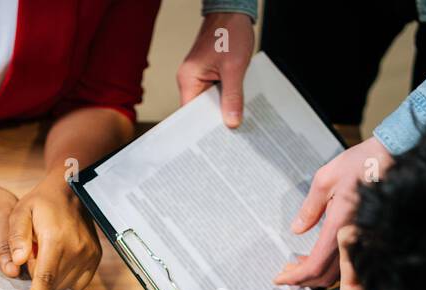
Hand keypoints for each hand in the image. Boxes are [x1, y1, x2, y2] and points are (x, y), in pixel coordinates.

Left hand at [8, 169, 101, 289]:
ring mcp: (88, 255)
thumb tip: (17, 262)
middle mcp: (76, 250)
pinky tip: (59, 261)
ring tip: (47, 255)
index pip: (45, 278)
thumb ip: (16, 236)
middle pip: (53, 284)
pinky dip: (65, 278)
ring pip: (65, 286)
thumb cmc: (41, 202)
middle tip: (33, 255)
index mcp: (55, 240)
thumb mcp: (21, 211)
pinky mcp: (95, 258)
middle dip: (38, 279)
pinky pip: (78, 282)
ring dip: (52, 279)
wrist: (70, 190)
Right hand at [177, 12, 255, 126]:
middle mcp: (190, 80)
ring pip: (210, 102)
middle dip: (215, 120)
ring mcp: (200, 77)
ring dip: (223, 108)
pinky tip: (237, 105)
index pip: (190, 114)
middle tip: (230, 134)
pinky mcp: (210, 74)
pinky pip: (217, 92)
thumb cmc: (229, 32)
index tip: (215, 140)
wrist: (233, 11)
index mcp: (188, 79)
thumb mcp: (234, 68)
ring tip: (235, 122)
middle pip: (200, 110)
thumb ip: (233, 96)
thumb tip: (231, 121)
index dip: (202, 128)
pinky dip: (227, 98)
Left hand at [275, 136, 393, 287]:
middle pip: (326, 275)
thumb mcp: (325, 179)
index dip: (296, 276)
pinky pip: (348, 261)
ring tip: (298, 264)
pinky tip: (318, 255)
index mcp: (340, 225)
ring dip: (316, 273)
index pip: (316, 264)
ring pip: (338, 272)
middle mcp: (354, 237)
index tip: (280, 278)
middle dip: (303, 279)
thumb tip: (297, 229)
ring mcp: (364, 239)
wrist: (393, 155)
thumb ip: (310, 208)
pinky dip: (330, 264)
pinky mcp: (369, 236)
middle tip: (285, 273)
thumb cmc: (363, 162)